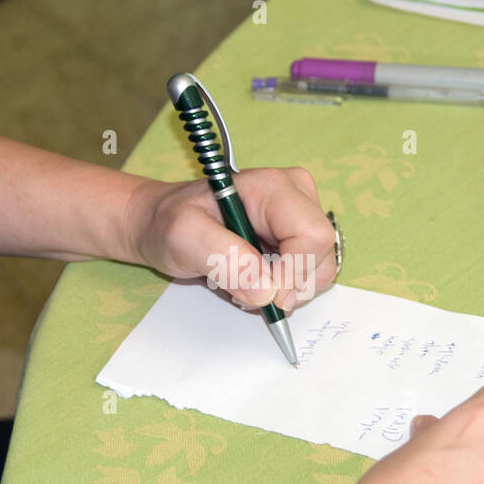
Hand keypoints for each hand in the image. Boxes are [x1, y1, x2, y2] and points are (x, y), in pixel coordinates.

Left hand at [125, 168, 338, 311]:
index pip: (313, 235)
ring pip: (319, 270)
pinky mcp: (297, 239)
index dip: (294, 273)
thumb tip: (266, 293)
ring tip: (243, 283)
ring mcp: (299, 218)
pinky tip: (252, 280)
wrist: (162, 224)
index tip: (264, 296)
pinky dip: (283, 289)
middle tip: (243, 289)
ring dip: (284, 290)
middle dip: (288, 285)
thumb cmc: (170, 222)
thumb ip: (225, 260)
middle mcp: (296, 197)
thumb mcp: (184, 237)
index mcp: (273, 187)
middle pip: (321, 255)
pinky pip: (307, 275)